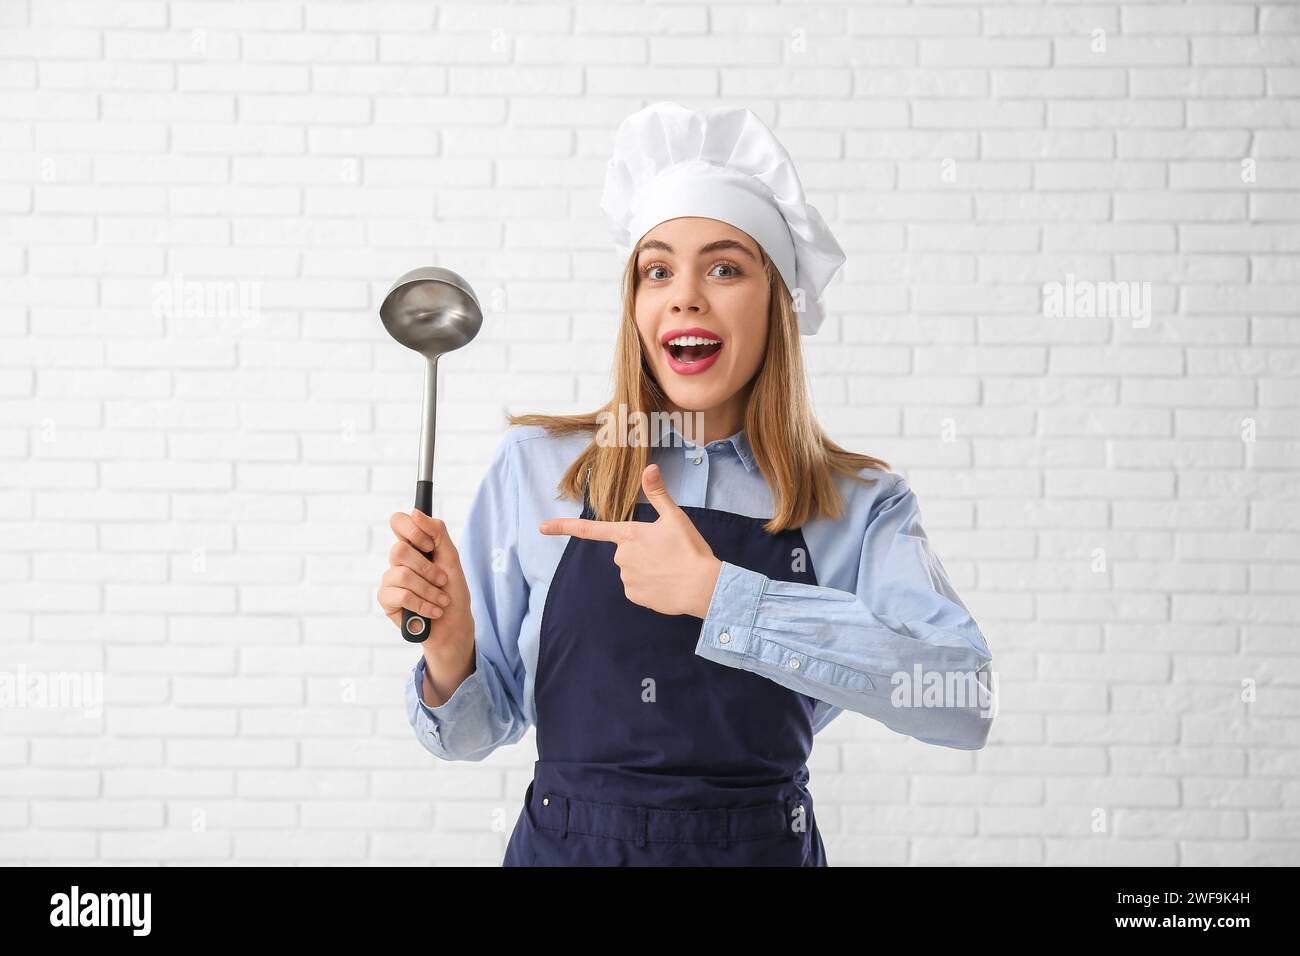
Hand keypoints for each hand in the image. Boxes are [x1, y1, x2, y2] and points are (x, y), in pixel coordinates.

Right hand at [378, 509, 474, 653]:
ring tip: (441, 600)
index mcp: (413, 546)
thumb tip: (415, 512)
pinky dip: (423, 604)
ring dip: (429, 590)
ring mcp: (390, 580)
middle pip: (399, 550)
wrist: (454, 624)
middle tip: (442, 580)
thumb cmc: (452, 591)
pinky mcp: (386, 600)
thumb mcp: (451, 558)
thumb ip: (437, 533)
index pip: (398, 522)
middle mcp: (398, 561)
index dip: (412, 531)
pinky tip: (433, 611)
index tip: (429, 546)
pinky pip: (401, 595)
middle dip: (427, 569)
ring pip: (402, 575)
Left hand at [538, 463, 722, 617]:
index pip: (590, 529)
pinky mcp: (634, 596)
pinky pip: (637, 587)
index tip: (541, 527)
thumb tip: (649, 467)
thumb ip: (658, 493)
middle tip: (667, 552)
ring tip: (669, 568)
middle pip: (624, 550)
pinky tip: (666, 583)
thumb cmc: (689, 549)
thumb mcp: (675, 517)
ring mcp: (626, 578)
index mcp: (628, 534)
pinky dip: (650, 585)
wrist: (702, 586)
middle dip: (641, 550)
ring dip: (647, 568)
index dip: (564, 527)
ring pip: (631, 569)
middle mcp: (622, 556)